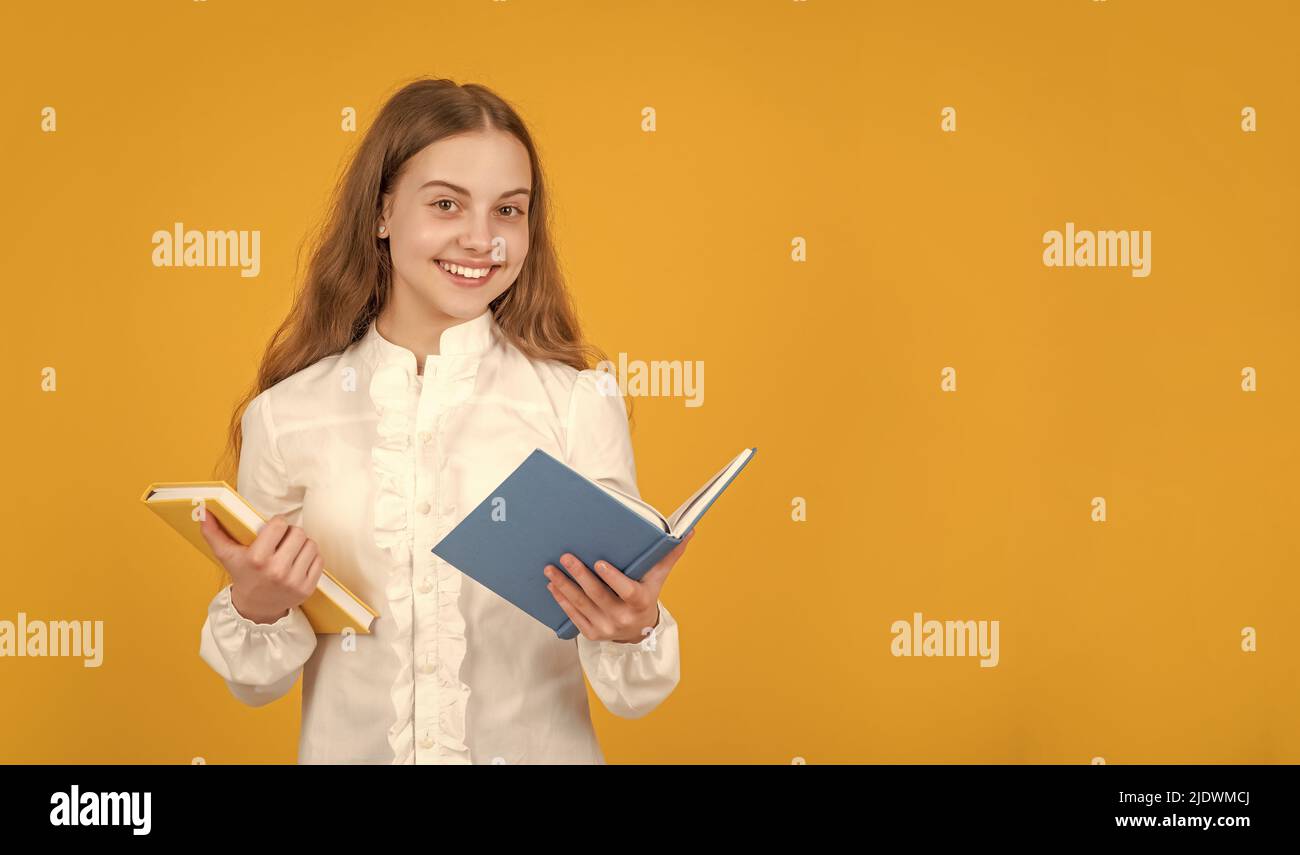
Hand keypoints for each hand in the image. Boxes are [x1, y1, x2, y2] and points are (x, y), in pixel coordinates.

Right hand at [199, 510, 323, 625]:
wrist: (255, 608)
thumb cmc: (242, 575)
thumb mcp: (226, 555)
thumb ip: (213, 533)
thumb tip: (203, 512)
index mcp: (257, 559)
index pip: (280, 524)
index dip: (277, 524)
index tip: (272, 530)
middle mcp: (277, 570)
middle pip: (298, 533)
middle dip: (290, 534)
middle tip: (282, 541)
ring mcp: (293, 581)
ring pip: (311, 545)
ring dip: (302, 545)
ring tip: (290, 551)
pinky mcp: (307, 588)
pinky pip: (318, 560)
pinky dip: (310, 558)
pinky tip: (298, 562)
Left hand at [543, 529, 694, 642]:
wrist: (638, 630)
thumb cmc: (647, 595)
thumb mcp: (658, 577)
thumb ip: (669, 555)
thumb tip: (688, 531)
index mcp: (640, 602)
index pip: (625, 590)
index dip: (612, 578)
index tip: (598, 562)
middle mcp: (622, 617)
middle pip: (597, 595)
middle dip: (579, 575)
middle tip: (565, 556)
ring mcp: (606, 628)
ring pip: (581, 605)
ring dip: (564, 586)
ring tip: (550, 569)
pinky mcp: (592, 634)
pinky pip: (573, 616)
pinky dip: (561, 601)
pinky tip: (552, 586)